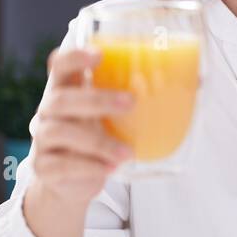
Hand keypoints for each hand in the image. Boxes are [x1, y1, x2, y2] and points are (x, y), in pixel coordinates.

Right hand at [26, 47, 134, 207]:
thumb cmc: (96, 137)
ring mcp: (42, 139)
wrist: (72, 182)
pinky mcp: (43, 167)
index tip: (99, 54)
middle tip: (130, 102)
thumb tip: (195, 82)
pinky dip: (88, 167)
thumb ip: (142, 98)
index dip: (74, 57)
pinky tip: (110, 169)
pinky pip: (60, 165)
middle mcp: (48, 111)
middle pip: (61, 99)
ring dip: (98, 142)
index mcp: (66, 91)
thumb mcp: (114, 116)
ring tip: (128, 152)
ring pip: (60, 132)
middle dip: (97, 99)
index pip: (60, 66)